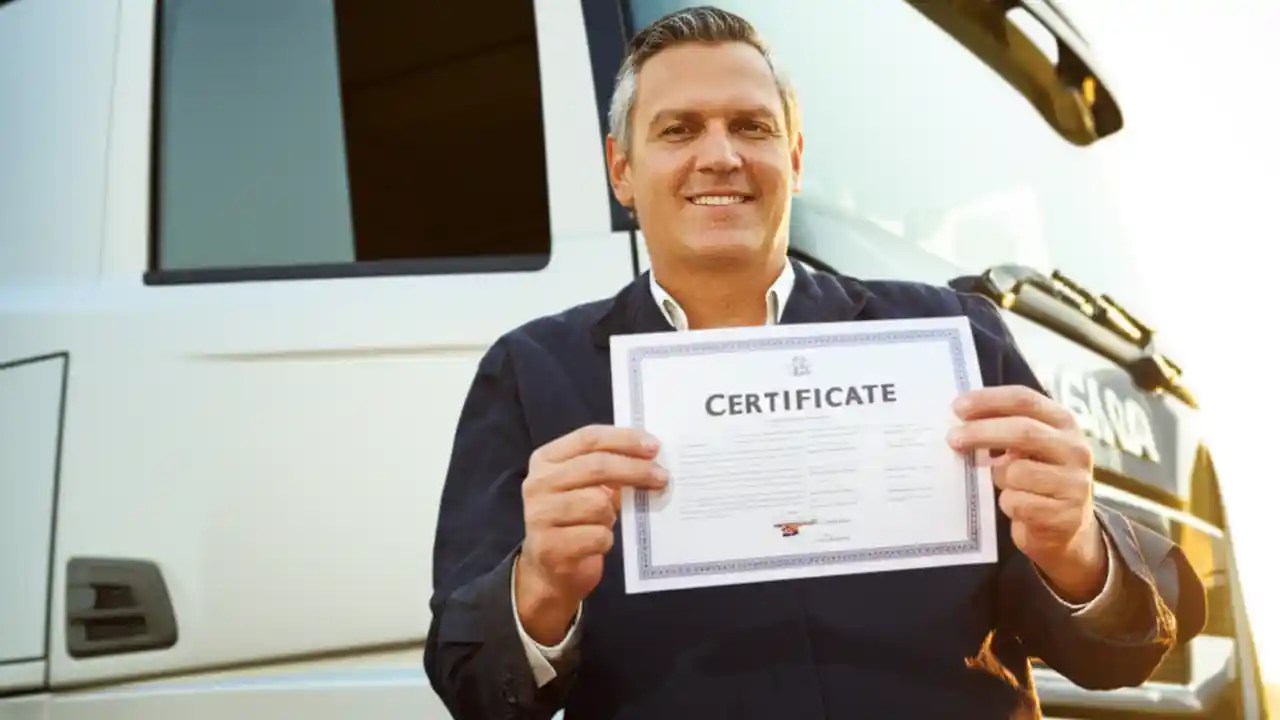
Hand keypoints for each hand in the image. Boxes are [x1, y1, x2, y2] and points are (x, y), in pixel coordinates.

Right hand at [516, 424, 667, 643]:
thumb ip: (608, 468)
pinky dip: (606, 540)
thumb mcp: (585, 486)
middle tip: (662, 478)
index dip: (624, 439)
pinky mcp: (550, 547)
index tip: (654, 446)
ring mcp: (540, 516)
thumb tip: (651, 458)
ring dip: (612, 513)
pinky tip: (598, 542)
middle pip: (596, 466)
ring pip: (598, 503)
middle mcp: (537, 483)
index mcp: (546, 459)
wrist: (550, 570)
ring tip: (606, 520)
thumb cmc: (575, 520)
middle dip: (635, 470)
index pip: (589, 438)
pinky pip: (597, 536)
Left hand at [948, 386, 1106, 602]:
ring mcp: (1074, 484)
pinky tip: (1018, 507)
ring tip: (1005, 485)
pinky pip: (1018, 504)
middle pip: (1023, 432)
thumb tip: (959, 419)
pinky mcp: (1065, 516)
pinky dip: (1008, 504)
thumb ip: (1005, 429)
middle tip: (952, 438)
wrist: (1065, 528)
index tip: (957, 407)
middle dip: (982, 432)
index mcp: (1063, 423)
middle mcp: (1075, 449)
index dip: (989, 400)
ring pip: (1016, 472)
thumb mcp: (1028, 447)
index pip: (1024, 399)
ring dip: (998, 478)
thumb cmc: (1036, 478)